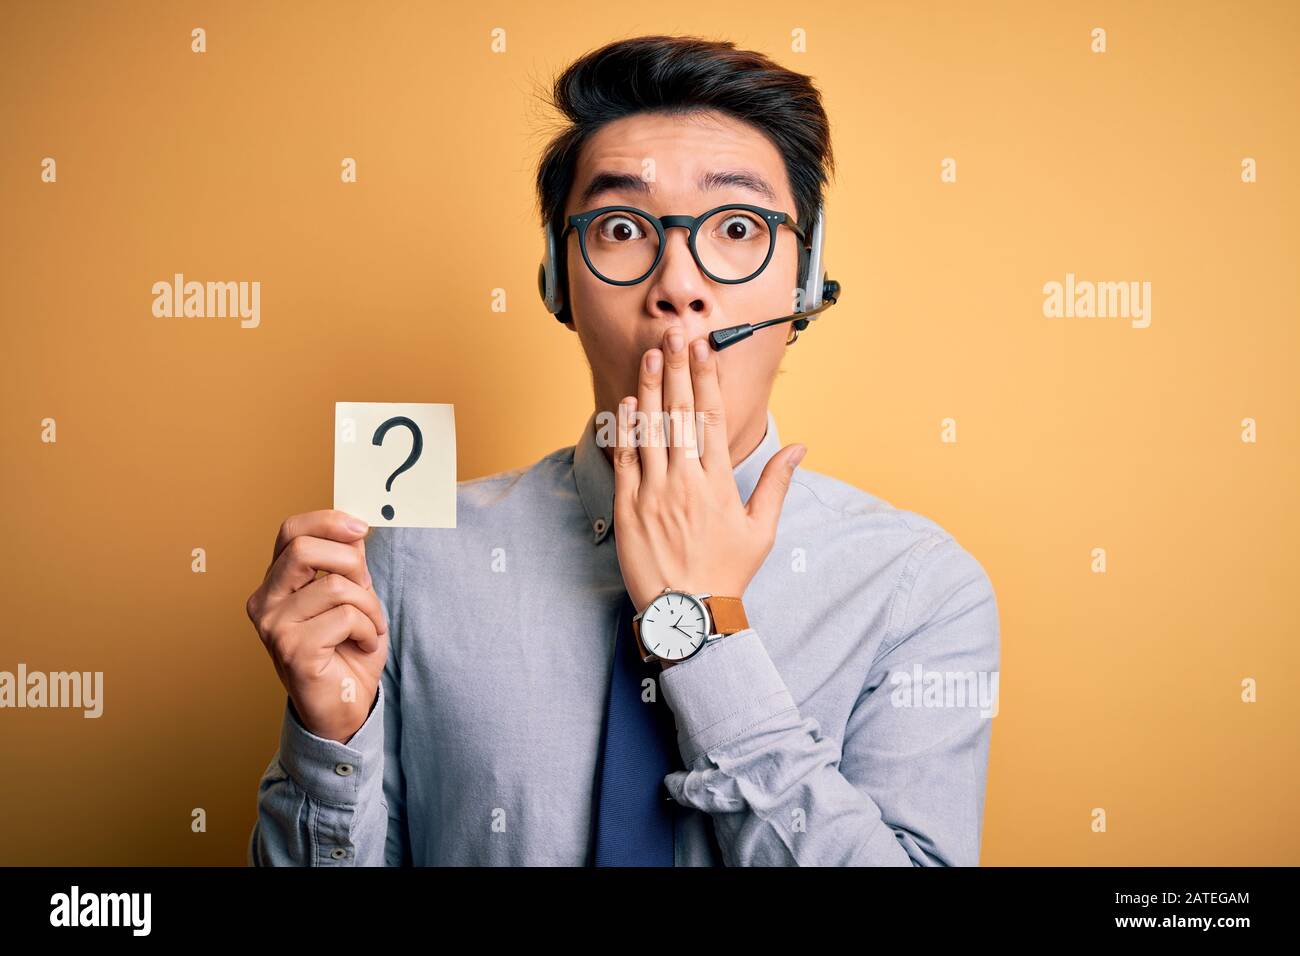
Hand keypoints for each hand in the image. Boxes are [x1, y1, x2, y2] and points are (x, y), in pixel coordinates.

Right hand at [245, 509, 388, 741]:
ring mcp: (274, 627)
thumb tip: (353, 525)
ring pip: (334, 586)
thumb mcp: (352, 597)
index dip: (326, 521)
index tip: (361, 528)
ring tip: (370, 627)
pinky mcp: (293, 650)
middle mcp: (265, 602)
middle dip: (350, 562)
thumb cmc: (347, 651)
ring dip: (368, 606)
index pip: (290, 532)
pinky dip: (367, 629)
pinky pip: (345, 617)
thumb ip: (347, 563)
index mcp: (275, 584)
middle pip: (303, 549)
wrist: (344, 706)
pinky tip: (362, 645)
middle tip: (367, 586)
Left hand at [612, 327, 806, 666]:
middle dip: (676, 370)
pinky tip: (626, 404)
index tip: (704, 349)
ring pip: (650, 431)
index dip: (706, 379)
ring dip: (649, 389)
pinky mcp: (628, 509)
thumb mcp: (762, 530)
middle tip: (674, 334)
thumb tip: (801, 448)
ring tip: (649, 355)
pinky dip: (625, 431)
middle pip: (679, 414)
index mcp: (719, 483)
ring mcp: (654, 493)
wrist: (689, 614)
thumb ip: (776, 483)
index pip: (712, 418)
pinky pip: (626, 461)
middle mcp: (686, 481)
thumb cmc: (727, 573)